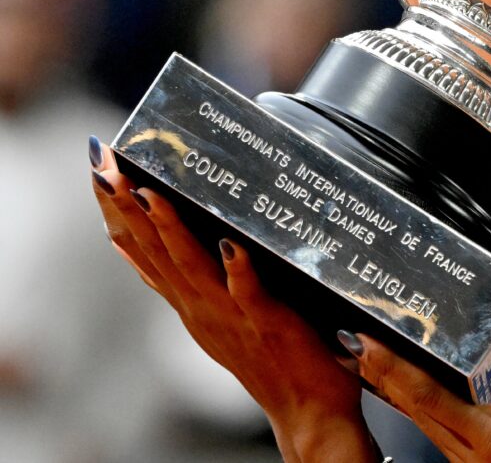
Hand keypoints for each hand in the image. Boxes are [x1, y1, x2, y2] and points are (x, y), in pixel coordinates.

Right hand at [88, 136, 374, 460]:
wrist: (304, 407)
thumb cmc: (269, 357)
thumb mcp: (217, 317)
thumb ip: (188, 285)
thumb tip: (152, 252)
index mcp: (190, 303)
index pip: (145, 252)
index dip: (120, 213)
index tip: (101, 172)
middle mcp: (201, 308)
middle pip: (156, 253)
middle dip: (129, 209)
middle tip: (107, 168)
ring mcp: (231, 315)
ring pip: (192, 267)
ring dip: (170, 230)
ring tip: (152, 194)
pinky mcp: (268, 322)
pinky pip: (249, 293)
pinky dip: (237, 269)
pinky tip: (229, 243)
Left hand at [349, 266, 490, 462]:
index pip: (427, 400)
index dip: (390, 369)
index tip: (363, 341)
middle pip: (420, 418)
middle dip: (392, 380)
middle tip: (367, 343)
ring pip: (437, 436)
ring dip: (417, 402)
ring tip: (395, 365)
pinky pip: (459, 450)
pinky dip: (446, 421)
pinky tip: (445, 403)